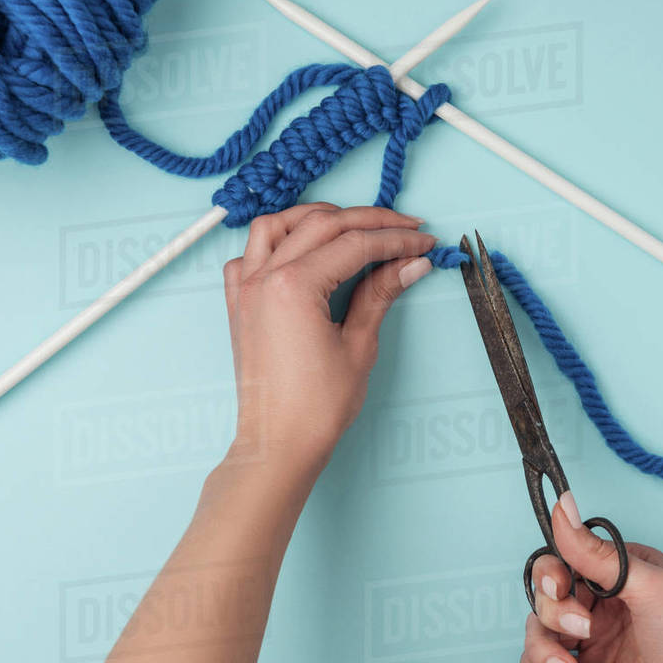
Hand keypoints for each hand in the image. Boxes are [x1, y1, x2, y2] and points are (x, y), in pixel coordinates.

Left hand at [221, 203, 435, 473]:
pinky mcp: (238, 304)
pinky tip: (302, 251)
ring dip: (317, 218)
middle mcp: (263, 277)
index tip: (424, 240)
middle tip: (406, 228)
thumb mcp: (359, 346)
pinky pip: (249, 253)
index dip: (396, 239)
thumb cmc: (316, 407)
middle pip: (322, 224)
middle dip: (369, 221)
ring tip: (353, 226)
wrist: (277, 444)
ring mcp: (245, 288)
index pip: (356, 243)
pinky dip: (276, 241)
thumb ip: (380, 294)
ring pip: (277, 225)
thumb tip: (412, 264)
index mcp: (294, 285)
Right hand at [521, 492, 662, 662]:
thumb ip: (598, 551)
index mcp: (621, 571)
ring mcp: (588, 638)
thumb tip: (564, 507)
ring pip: (536, 621)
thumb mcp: (650, 585)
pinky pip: (535, 659)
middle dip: (552, 604)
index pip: (569, 552)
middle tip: (577, 622)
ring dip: (547, 636)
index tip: (561, 582)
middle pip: (547, 586)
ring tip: (575, 654)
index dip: (556, 566)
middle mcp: (602, 601)